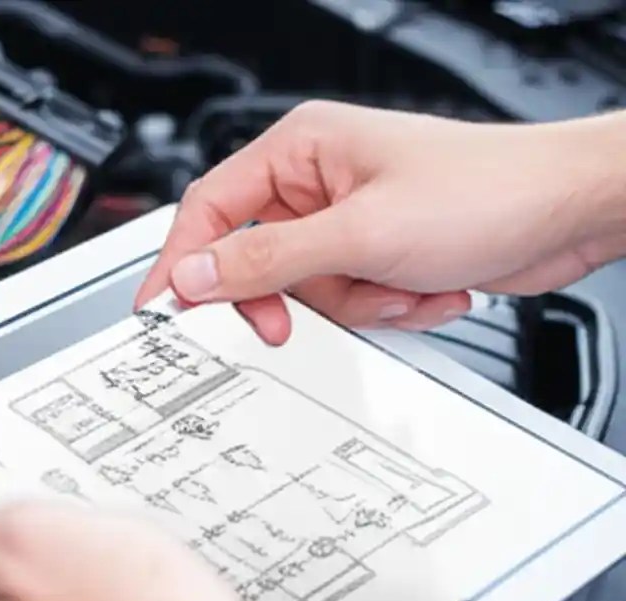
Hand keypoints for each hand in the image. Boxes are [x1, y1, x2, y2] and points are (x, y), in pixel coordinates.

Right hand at [136, 101, 625, 343]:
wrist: (571, 213)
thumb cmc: (486, 190)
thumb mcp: (359, 234)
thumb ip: (266, 260)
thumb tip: (194, 275)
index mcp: (299, 150)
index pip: (210, 209)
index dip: (182, 262)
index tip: (162, 309)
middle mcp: (317, 182)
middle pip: (257, 261)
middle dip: (294, 296)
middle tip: (293, 319)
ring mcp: (349, 221)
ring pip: (307, 292)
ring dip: (359, 303)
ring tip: (403, 283)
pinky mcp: (379, 254)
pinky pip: (350, 302)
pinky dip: (388, 307)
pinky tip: (428, 286)